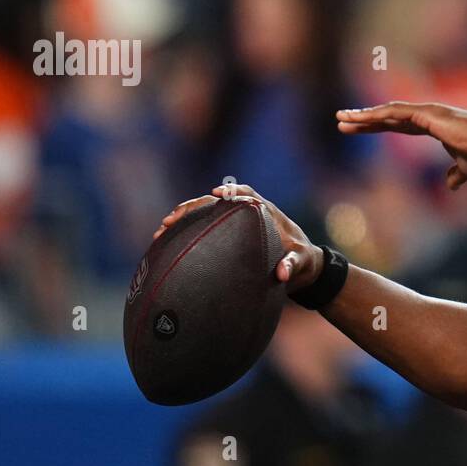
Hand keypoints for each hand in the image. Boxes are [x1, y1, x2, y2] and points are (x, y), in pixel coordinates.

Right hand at [152, 183, 323, 292]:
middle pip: (216, 203)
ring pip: (206, 215)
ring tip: (162, 230)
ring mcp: (235, 226)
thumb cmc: (304, 262)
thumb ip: (294, 265)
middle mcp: (248, 216)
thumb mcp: (302, 263)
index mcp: (266, 213)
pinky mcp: (228, 238)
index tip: (217, 193)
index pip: (248, 195)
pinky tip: (168, 243)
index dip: (232, 192)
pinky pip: (205, 230)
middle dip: (193, 207)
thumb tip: (282, 273)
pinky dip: (187, 234)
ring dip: (184, 219)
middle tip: (172, 218)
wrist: (303, 270)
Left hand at [336, 102, 466, 189]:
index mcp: (432, 126)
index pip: (397, 125)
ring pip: (387, 112)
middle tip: (340, 121)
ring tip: (342, 119)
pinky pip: (397, 113)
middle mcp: (427, 115)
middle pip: (387, 117)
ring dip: (363, 116)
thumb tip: (450, 184)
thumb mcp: (466, 169)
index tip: (357, 130)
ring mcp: (426, 112)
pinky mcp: (428, 114)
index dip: (377, 127)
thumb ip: (456, 175)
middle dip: (363, 120)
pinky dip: (378, 114)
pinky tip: (361, 118)